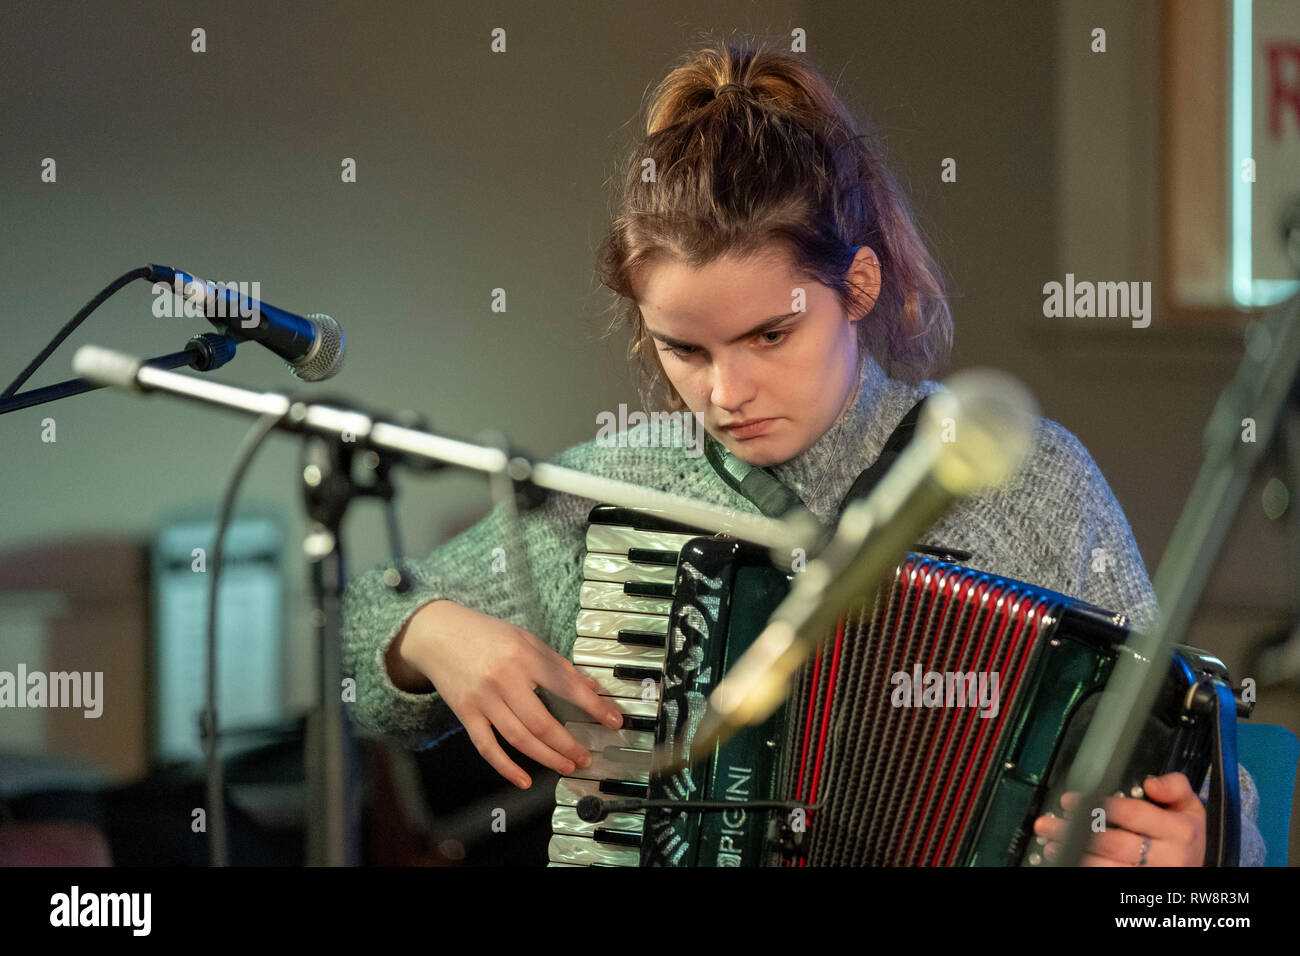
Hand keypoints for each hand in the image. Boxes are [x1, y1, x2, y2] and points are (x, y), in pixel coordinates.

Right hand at [388, 600, 624, 788]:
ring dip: (547, 758)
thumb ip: (558, 665)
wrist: (438, 634)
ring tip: (567, 766)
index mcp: (524, 657)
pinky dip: (506, 768)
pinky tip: (524, 781)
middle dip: (568, 745)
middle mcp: (504, 680)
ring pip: (519, 739)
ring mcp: (483, 700)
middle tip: (585, 757)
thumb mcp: (526, 640)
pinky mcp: (466, 715)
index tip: (613, 721)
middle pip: (542, 723)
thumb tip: (590, 687)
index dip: (594, 707)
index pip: (567, 686)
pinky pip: (488, 747)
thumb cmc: (487, 635)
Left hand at [1032, 772, 1205, 865]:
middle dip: (1076, 830)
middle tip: (1048, 822)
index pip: (1133, 814)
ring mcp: (1151, 876)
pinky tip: (1066, 858)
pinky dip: (1083, 866)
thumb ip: (1174, 787)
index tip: (1071, 800)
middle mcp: (1167, 858)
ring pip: (1107, 866)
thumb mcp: (1189, 806)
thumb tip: (1152, 783)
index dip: (1099, 805)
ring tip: (1050, 842)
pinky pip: (1107, 878)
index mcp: (1179, 832)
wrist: (1193, 866)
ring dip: (1074, 853)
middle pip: (1113, 843)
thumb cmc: (1183, 835)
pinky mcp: (1137, 886)